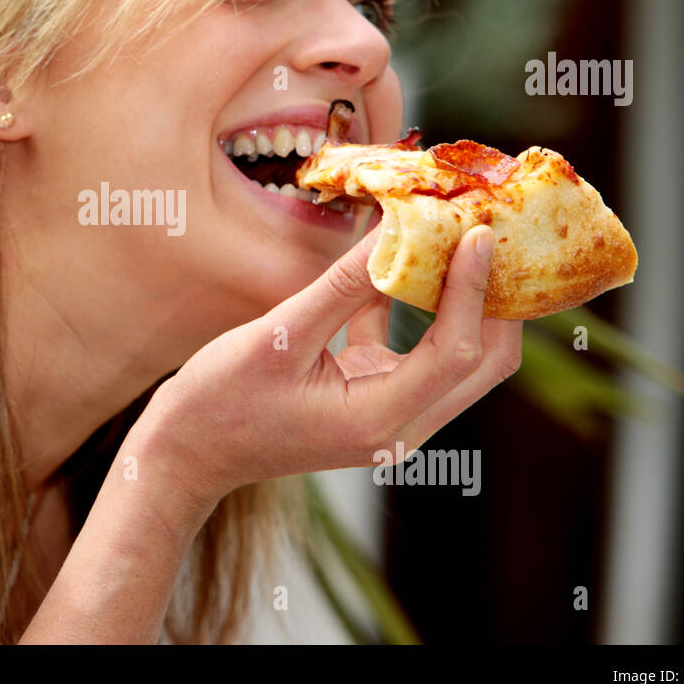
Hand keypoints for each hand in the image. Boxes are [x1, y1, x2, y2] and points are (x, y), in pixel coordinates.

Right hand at [150, 223, 522, 502]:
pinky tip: (404, 258)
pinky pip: (417, 351)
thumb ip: (344, 285)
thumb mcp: (280, 334)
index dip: (475, 288)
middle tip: (485, 231)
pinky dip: (419, 308)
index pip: (457, 351)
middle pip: (483, 362)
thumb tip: (395, 230)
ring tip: (457, 237)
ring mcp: (390, 417)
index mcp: (379, 420)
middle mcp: (399, 428)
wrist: (188, 452)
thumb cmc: (221, 401)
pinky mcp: (373, 399)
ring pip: (459, 357)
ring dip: (465, 300)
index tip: (477, 231)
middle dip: (495, 297)